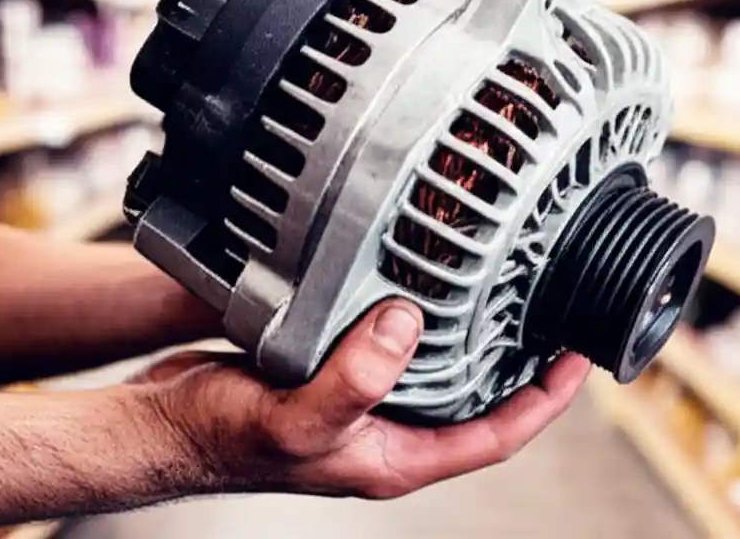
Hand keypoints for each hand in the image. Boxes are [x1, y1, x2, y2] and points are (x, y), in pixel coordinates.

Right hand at [141, 299, 589, 498]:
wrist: (163, 427)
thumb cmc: (221, 441)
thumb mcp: (294, 418)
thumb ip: (355, 380)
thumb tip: (406, 325)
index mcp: (393, 458)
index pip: (495, 435)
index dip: (544, 401)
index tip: (575, 358)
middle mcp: (386, 432)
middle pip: (477, 401)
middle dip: (520, 365)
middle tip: (551, 314)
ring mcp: (363, 404)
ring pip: (436, 369)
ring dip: (472, 335)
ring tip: (504, 290)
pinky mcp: (336, 374)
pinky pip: (393, 343)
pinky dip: (415, 315)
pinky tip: (419, 280)